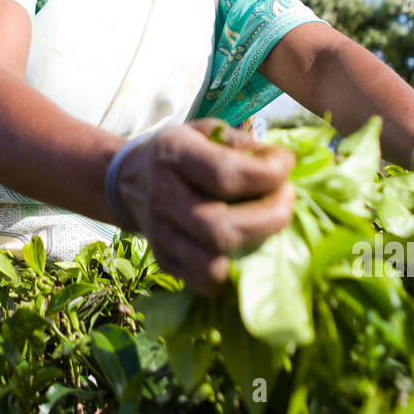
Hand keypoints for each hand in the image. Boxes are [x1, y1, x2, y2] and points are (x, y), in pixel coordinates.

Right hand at [112, 118, 295, 297]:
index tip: (285, 165)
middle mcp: (162, 196)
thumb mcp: (204, 131)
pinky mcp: (164, 260)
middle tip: (286, 199)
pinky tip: (244, 246)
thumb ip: (241, 143)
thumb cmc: (179, 153)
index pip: (226, 174)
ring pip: (213, 263)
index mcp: (174, 154)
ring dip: (254, 246)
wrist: (127, 180)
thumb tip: (278, 164)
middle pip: (222, 228)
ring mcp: (160, 234)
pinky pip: (204, 282)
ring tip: (266, 224)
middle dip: (270, 218)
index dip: (268, 174)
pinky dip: (233, 271)